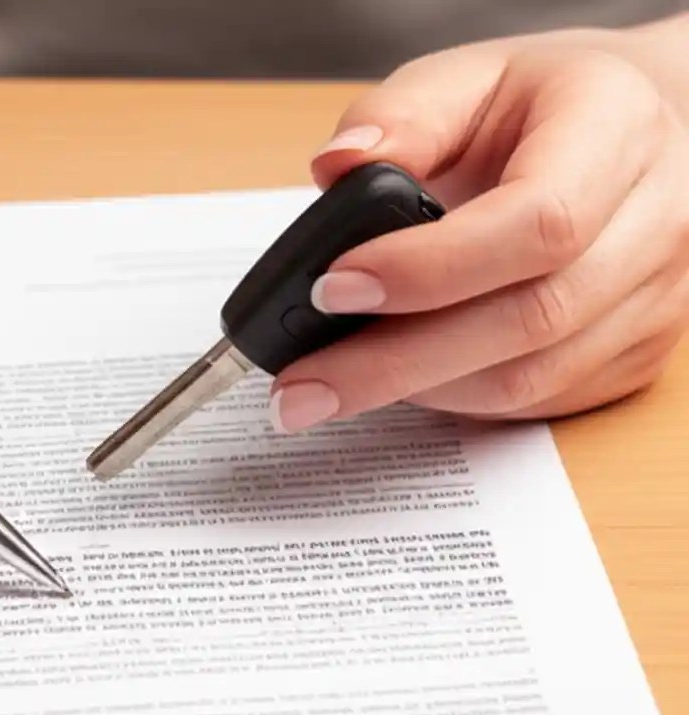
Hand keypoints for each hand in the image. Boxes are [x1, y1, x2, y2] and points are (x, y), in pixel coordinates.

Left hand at [268, 24, 688, 431]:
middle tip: (296, 386)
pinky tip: (391, 381)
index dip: (429, 267)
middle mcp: (656, 222)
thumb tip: (334, 167)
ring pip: (530, 378)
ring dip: (414, 391)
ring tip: (321, 388)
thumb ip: (400, 117)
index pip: (537, 221)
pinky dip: (452, 400)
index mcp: (616, 132)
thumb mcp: (466, 79)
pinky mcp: (634, 355)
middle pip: (529, 318)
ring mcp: (654, 300)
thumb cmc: (539, 106)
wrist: (636, 133)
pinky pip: (535, 402)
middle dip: (395, 361)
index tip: (331, 288)